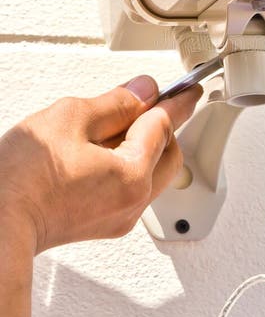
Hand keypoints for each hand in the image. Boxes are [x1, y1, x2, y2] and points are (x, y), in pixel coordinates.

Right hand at [0, 75, 200, 254]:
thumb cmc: (23, 178)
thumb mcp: (71, 118)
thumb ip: (115, 103)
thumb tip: (144, 92)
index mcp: (133, 175)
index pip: (165, 127)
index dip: (176, 101)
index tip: (188, 90)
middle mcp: (132, 202)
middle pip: (167, 155)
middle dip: (161, 127)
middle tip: (144, 104)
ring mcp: (117, 218)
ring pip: (149, 174)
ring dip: (141, 147)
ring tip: (107, 128)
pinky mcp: (100, 225)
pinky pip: (129, 189)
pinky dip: (125, 166)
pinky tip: (97, 153)